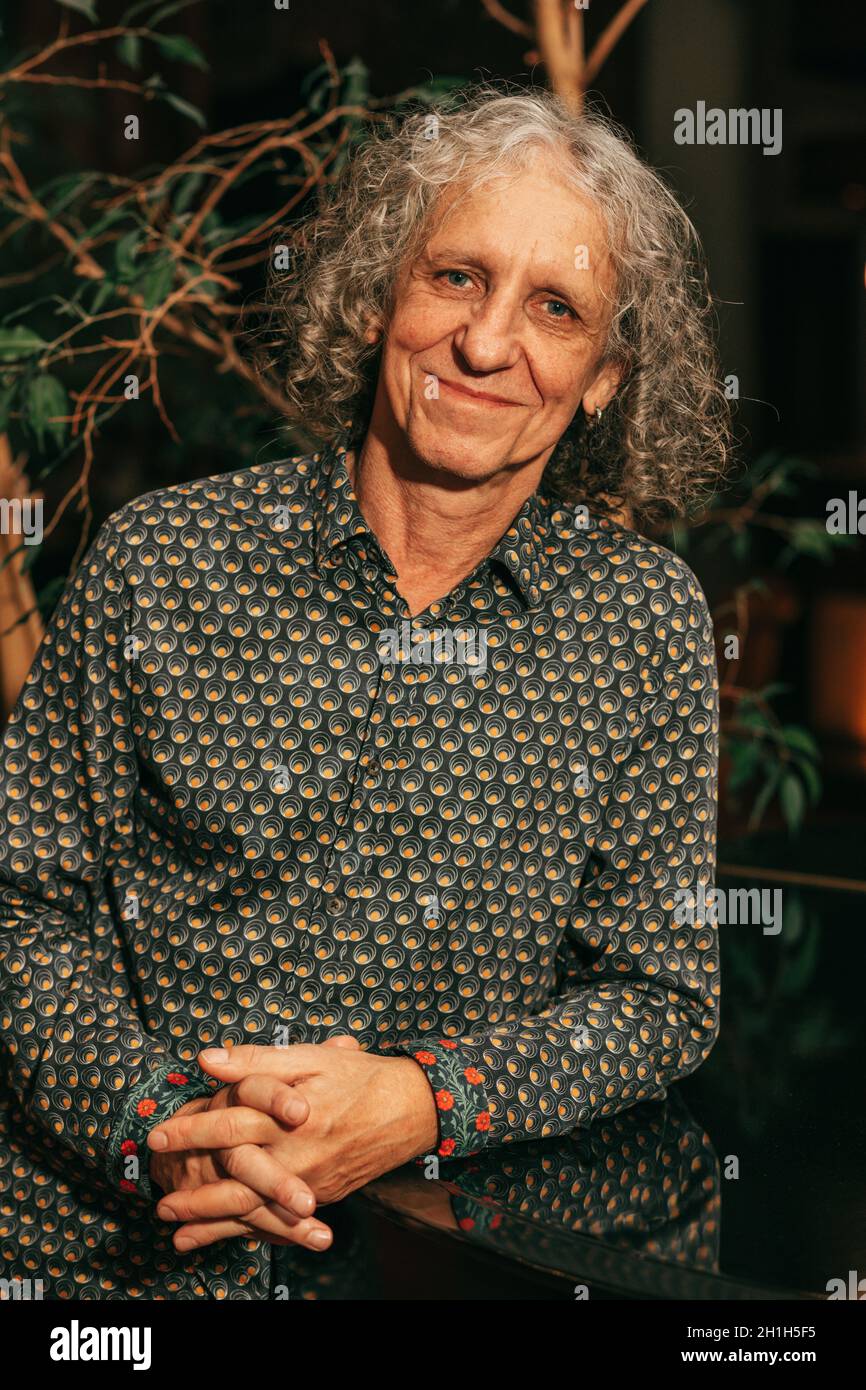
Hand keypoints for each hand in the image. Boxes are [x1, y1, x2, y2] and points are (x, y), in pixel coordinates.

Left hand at [149, 1039, 438, 1250]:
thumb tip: (207, 1058)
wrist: (412, 1109)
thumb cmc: (359, 1077)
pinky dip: (247, 1233)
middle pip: (236, 1181)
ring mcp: (312, 1183)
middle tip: (158, 1202)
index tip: (156, 1135)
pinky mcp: (323, 1197)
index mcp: (290, 1117)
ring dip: (213, 1222)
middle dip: (195, 1194)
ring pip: (255, 1209)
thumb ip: (256, 1061)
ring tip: (176, 1231)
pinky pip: (279, 1221)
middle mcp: (298, 1156)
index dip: (190, 1130)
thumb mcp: (309, 1057)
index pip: (229, 1125)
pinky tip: (222, 1239)